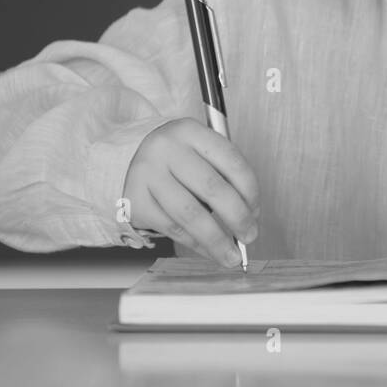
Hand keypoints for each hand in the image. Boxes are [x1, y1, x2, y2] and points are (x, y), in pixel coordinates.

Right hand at [122, 118, 259, 266]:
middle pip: (212, 188)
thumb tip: (249, 215)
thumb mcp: (198, 151)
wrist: (130, 157)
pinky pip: (172, 228)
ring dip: (216, 240)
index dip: (250, 191)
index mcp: (190, 131)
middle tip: (250, 235)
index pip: (231, 161)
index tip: (256, 212)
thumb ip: (223, 174)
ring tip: (231, 255)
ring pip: (190, 214)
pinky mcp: (135, 200)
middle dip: (238, 217)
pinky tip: (207, 249)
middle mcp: (166, 149)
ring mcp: (148, 174)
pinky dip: (194, 244)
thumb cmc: (176, 158)